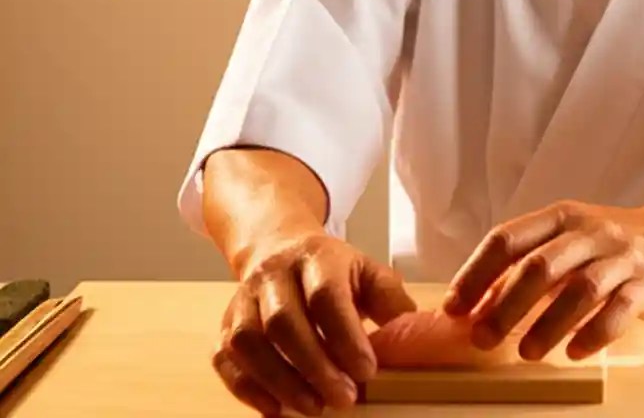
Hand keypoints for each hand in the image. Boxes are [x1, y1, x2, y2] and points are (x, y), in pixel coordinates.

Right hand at [211, 230, 416, 416]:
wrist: (280, 248)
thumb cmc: (334, 271)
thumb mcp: (369, 273)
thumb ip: (391, 303)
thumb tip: (411, 341)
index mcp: (317, 257)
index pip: (326, 297)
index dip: (345, 337)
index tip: (368, 372)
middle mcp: (274, 274)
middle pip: (283, 322)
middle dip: (314, 367)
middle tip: (345, 399)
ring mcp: (243, 298)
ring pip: (248, 342)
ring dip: (280, 382)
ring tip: (315, 408)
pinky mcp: (226, 322)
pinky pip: (225, 358)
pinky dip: (247, 389)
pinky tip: (277, 410)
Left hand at [442, 200, 643, 361]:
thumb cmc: (604, 246)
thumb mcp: (564, 242)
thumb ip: (523, 267)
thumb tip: (476, 305)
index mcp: (560, 217)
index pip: (508, 239)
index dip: (476, 273)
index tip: (455, 308)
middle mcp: (589, 232)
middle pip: (540, 267)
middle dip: (506, 305)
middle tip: (483, 339)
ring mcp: (620, 257)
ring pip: (580, 290)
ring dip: (548, 324)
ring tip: (527, 354)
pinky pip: (620, 309)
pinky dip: (594, 333)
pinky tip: (574, 352)